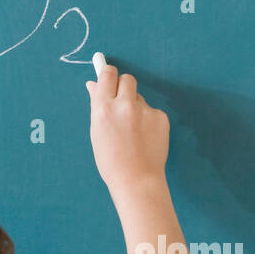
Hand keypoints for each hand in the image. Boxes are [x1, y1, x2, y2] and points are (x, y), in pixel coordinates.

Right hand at [85, 58, 169, 192]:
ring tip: (133, 131)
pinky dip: (148, 120)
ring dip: (136, 106)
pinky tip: (145, 137)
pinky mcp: (161, 117)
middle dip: (123, 86)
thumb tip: (94, 84)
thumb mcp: (96, 132)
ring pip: (139, 97)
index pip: (107, 74)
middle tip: (122, 102)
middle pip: (127, 79)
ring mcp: (145, 111)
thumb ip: (97, 105)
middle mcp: (124, 105)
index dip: (108, 75)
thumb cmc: (111, 160)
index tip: (109, 78)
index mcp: (103, 108)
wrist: (137, 180)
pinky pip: (152, 111)